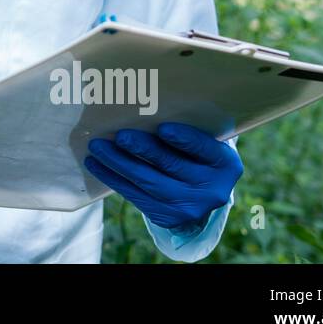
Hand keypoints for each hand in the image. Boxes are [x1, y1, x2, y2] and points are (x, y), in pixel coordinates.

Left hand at [83, 122, 242, 232]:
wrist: (201, 197)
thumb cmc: (196, 155)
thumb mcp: (203, 144)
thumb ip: (185, 130)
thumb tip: (142, 106)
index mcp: (226, 164)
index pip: (204, 149)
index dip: (184, 139)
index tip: (163, 128)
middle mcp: (213, 190)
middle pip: (171, 165)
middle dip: (142, 149)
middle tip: (120, 136)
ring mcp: (190, 207)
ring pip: (148, 182)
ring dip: (118, 163)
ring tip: (98, 147)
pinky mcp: (167, 217)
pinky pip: (136, 196)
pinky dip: (113, 179)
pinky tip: (96, 165)